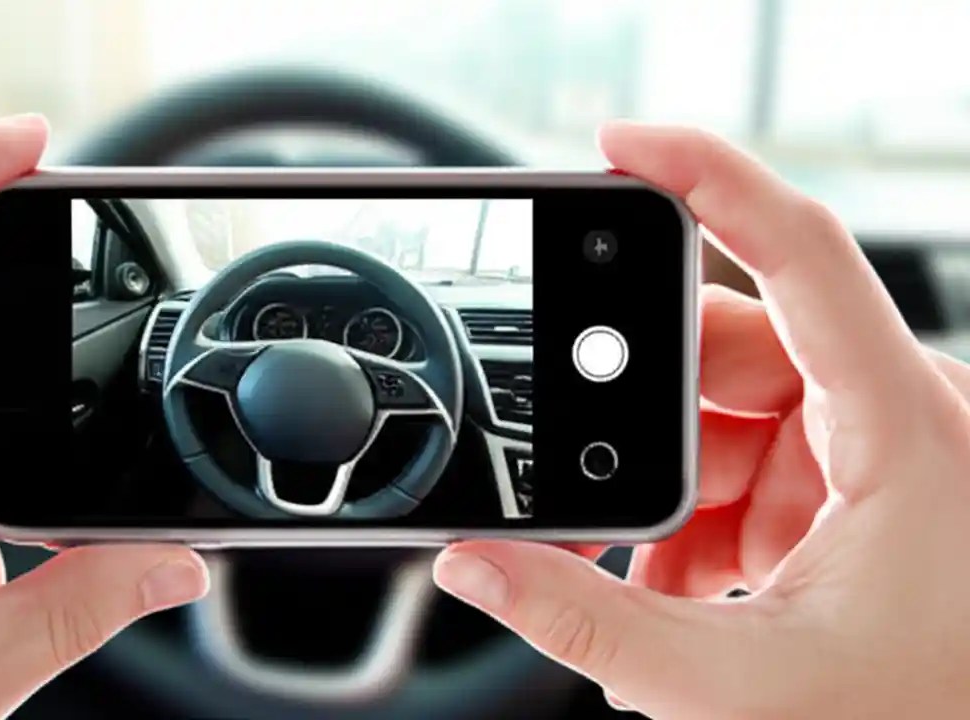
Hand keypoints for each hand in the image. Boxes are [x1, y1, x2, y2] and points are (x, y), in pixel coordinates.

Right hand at [434, 122, 969, 718]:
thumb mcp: (738, 685)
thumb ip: (591, 623)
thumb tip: (479, 563)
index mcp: (906, 430)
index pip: (799, 250)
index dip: (704, 177)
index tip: (616, 146)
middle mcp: (897, 414)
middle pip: (729, 344)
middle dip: (644, 423)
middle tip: (604, 503)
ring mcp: (870, 447)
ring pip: (722, 410)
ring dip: (669, 491)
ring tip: (662, 584)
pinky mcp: (846, 482)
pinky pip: (742, 458)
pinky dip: (696, 517)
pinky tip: (692, 590)